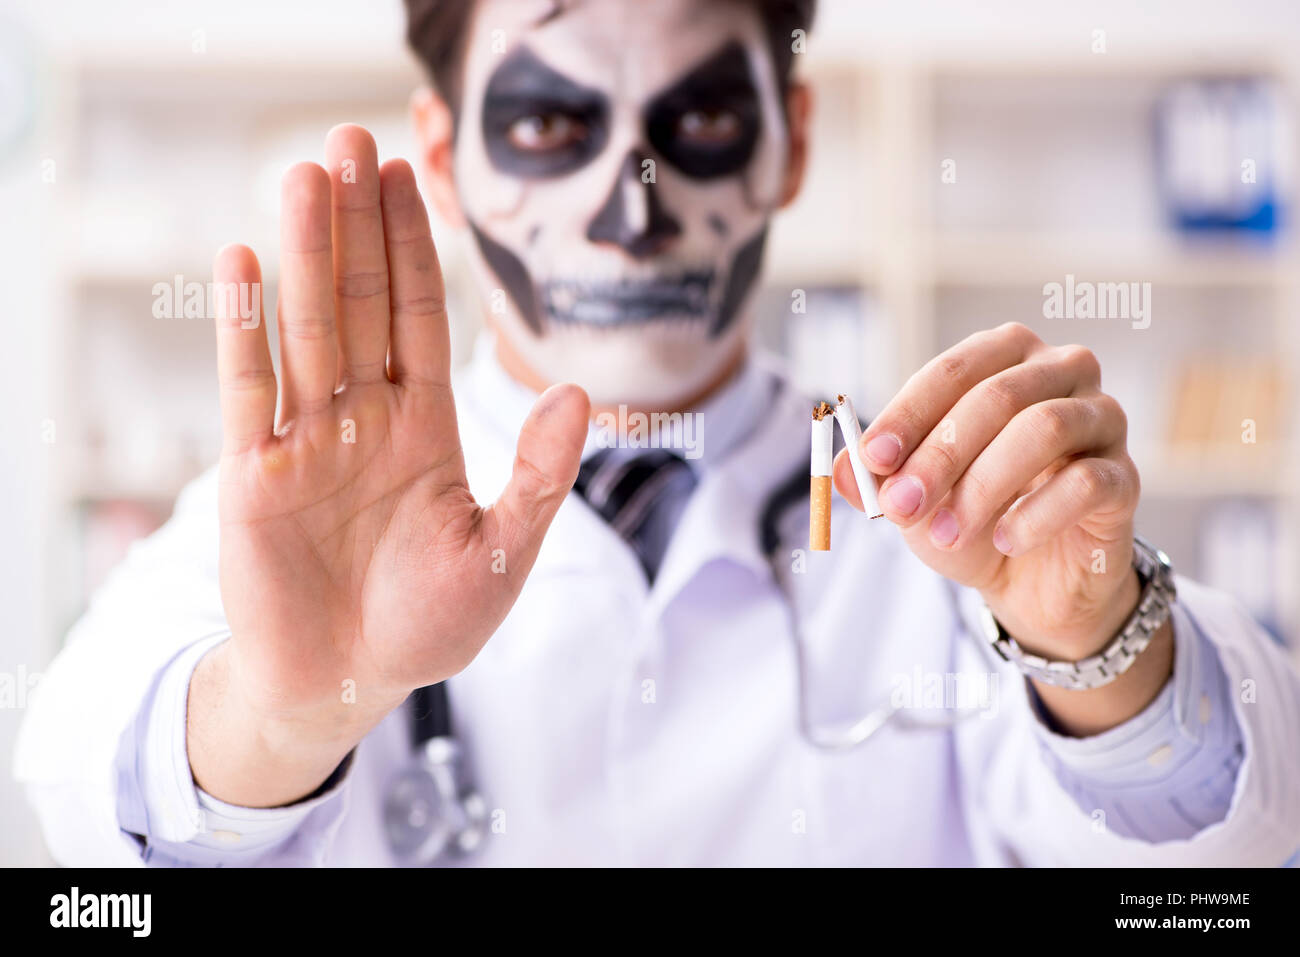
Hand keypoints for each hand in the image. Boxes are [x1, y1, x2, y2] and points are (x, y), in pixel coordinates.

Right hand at [194, 125, 588, 805]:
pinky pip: (248, 390)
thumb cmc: (428, 624)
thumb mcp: (502, 553)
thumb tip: (582, 391)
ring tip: (304, 175)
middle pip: (363, 303)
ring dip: (305, 254)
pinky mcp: (255, 476)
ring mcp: (307, 441)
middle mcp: (364, 418)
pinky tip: (239, 264)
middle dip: (359, 225)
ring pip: (308, 330)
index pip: (421, 318)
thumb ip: (539, 474)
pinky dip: (243, 330)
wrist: (348, 685)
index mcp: (423, 426)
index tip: (413, 175)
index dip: (418, 248)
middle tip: (353, 141)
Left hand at [833, 322, 1140, 660]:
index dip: (909, 413)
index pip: (953, 370)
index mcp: (1005, 359)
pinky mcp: (1123, 477)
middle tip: (900, 507)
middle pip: (997, 396)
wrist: (1031, 582)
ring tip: (944, 532)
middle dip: (939, 455)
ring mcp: (1101, 420)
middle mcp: (1061, 374)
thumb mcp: (913, 499)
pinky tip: (1005, 542)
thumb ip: (877, 480)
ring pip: (1044, 428)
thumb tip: (842, 470)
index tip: (873, 458)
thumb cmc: (971, 516)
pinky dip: (1035, 514)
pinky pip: (1086, 482)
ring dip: (982, 484)